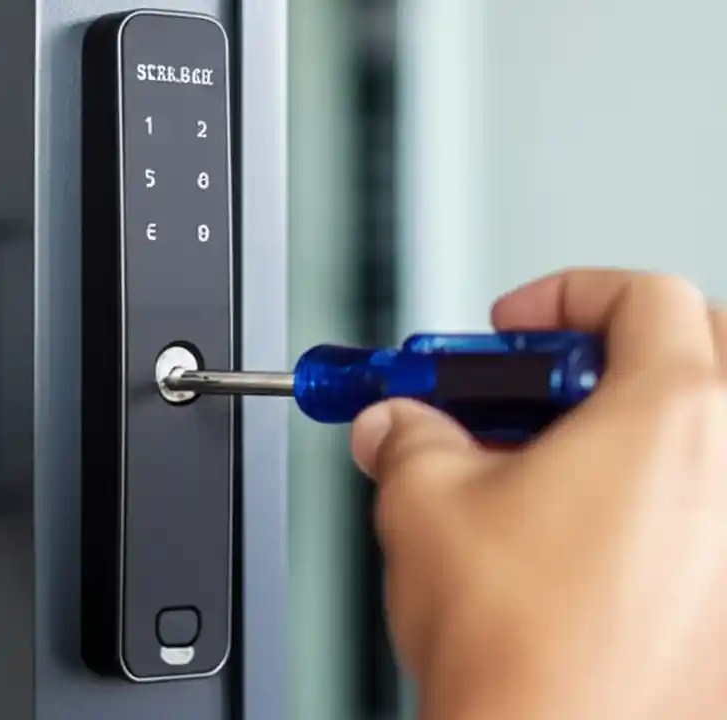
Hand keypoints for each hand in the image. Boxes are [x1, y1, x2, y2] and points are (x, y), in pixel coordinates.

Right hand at [353, 269, 726, 718]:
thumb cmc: (522, 648)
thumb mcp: (425, 502)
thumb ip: (410, 436)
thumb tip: (396, 426)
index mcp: (677, 414)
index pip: (644, 297)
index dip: (561, 297)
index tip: (509, 330)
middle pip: (700, 354)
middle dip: (608, 357)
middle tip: (535, 393)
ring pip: (704, 445)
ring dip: (626, 438)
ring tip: (544, 478)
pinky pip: (704, 524)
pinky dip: (651, 511)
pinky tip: (580, 548)